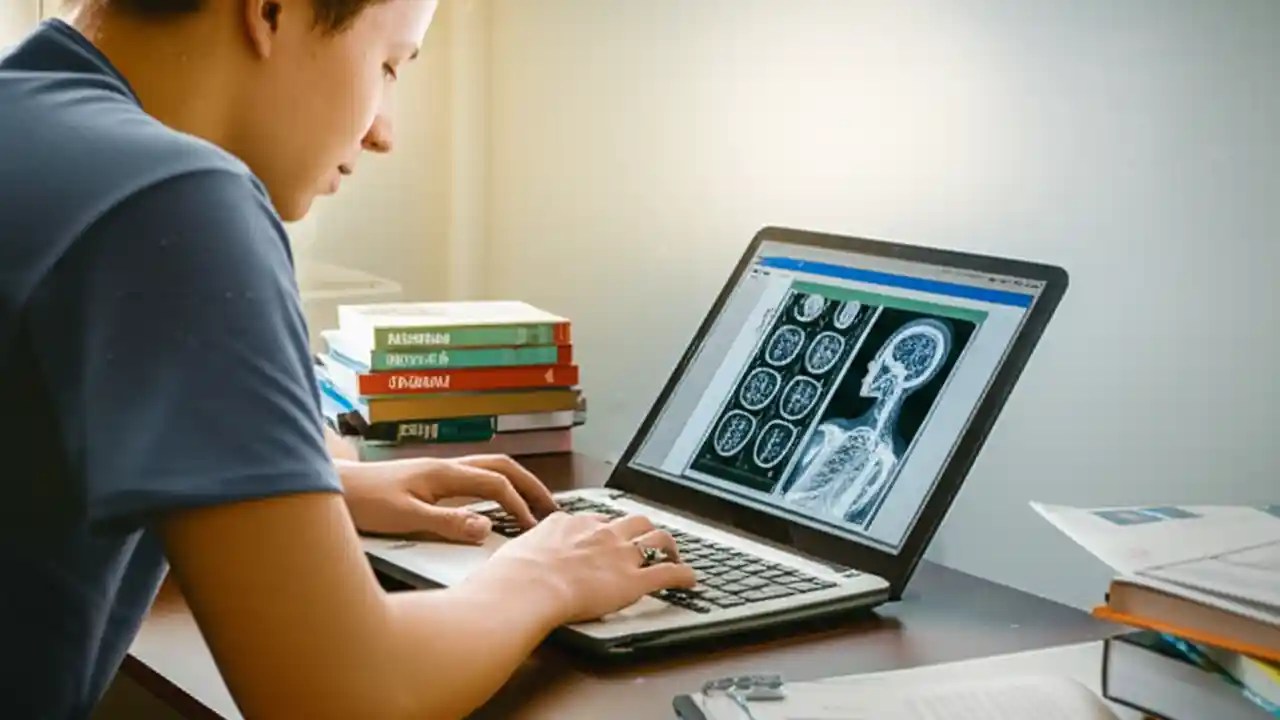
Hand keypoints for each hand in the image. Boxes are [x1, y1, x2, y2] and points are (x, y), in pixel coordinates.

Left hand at [338, 455, 559, 542]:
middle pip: (501, 467)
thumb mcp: (404, 518)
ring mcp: (438, 472)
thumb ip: (446, 523)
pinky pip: (474, 478)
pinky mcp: (429, 480)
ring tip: (532, 504)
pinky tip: (494, 505)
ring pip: (489, 469)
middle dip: (530, 485)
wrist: (332, 488)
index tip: (533, 528)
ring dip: (515, 483)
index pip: (496, 484)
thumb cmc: (363, 502)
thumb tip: (487, 528)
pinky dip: (496, 487)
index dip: (519, 505)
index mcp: (445, 474)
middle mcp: (446, 467)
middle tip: (552, 507)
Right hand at [473, 511, 696, 623]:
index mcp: (570, 524)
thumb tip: (517, 558)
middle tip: (645, 538)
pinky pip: (668, 573)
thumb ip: (526, 550)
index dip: (604, 529)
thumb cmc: (513, 574)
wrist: (527, 587)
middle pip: (632, 520)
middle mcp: (600, 533)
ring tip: (673, 553)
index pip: (595, 520)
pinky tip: (690, 579)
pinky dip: (683, 575)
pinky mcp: (633, 580)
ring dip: (668, 545)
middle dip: (642, 528)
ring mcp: (619, 555)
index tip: (605, 536)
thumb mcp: (515, 550)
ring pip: (656, 538)